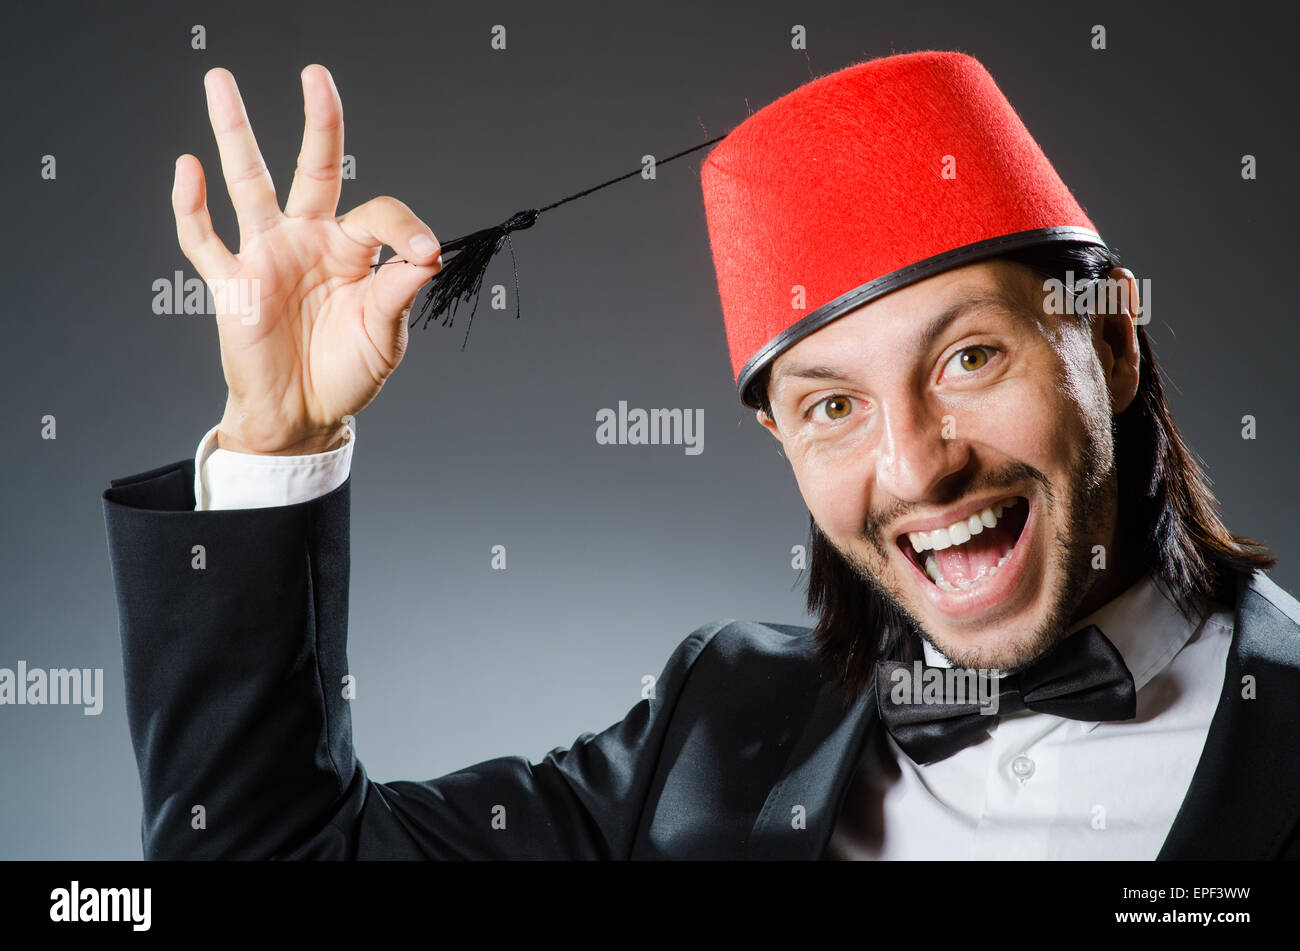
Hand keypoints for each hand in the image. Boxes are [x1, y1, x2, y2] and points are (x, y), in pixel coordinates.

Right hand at [172, 65, 441, 453]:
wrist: (305, 416)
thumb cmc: (347, 373)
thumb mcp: (384, 338)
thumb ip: (398, 296)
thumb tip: (426, 258)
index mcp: (353, 252)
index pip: (377, 214)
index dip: (404, 227)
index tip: (425, 254)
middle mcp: (310, 241)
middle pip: (312, 168)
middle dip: (317, 123)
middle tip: (315, 74)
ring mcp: (267, 255)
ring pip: (249, 184)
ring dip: (234, 133)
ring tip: (220, 81)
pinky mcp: (231, 282)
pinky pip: (204, 237)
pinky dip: (191, 205)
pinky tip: (188, 167)